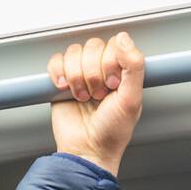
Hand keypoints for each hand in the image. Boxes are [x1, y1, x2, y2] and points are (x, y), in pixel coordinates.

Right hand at [47, 32, 144, 176]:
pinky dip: (59, 74)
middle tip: (98, 95)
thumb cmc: (112, 132)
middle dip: (93, 73)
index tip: (113, 85)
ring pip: (74, 52)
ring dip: (77, 77)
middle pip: (93, 46)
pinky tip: (66, 89)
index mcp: (122, 73)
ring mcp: (81, 75)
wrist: (87, 150)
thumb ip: (134, 67)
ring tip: (84, 97)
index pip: (115, 45)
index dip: (111, 63)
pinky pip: (56, 61)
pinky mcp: (62, 81)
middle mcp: (102, 70)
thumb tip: (125, 38)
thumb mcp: (131, 100)